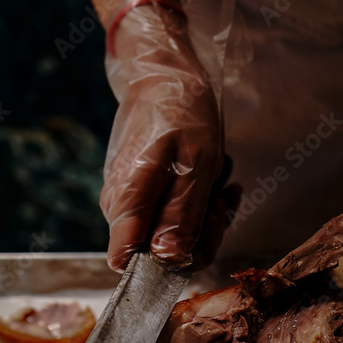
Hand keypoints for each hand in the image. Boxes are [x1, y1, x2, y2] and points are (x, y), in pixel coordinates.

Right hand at [101, 3, 237, 271]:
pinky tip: (218, 181)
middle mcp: (121, 208)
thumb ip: (181, 216)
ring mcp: (130, 200)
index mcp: (126, 203)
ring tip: (221, 182)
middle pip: (158, 253)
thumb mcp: (196, 165)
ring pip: (171, 234)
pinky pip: (172, 214)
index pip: (127, 263)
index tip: (199, 241)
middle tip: (221, 201)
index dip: (165, 267)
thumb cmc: (180, 112)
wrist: (164, 75)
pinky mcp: (142, 193)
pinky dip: (200, 203)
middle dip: (201, 234)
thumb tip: (169, 260)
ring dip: (205, 216)